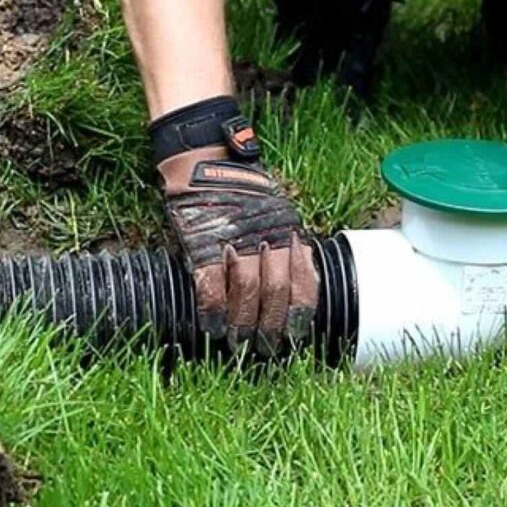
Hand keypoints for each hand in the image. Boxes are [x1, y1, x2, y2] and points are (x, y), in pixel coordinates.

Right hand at [158, 146, 318, 357]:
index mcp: (290, 230)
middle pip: (276, 291)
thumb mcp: (278, 212)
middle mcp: (268, 235)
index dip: (300, 314)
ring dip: (243, 323)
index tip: (296, 337)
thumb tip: (294, 286)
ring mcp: (235, 239)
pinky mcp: (203, 241)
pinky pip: (211, 284)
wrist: (207, 157)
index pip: (303, 280)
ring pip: (247, 291)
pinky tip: (212, 326)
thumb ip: (287, 244)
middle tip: (265, 348)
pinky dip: (212, 309)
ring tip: (238, 344)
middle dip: (271, 326)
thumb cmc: (243, 189)